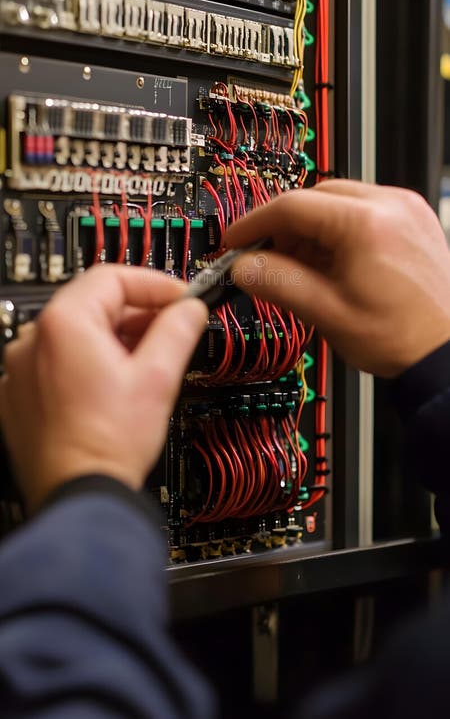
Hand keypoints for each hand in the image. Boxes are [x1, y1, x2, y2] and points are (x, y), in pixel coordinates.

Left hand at [0, 266, 206, 511]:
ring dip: (112, 338)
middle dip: (135, 312)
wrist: (79, 496)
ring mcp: (20, 370)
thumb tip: (190, 309)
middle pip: (92, 304)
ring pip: (74, 334)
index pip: (113, 277)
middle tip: (170, 328)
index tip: (180, 299)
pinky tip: (112, 387)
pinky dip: (85, 364)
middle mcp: (32, 341)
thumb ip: (178, 330)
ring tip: (145, 362)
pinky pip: (55, 364)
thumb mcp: (158, 377)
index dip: (154, 285)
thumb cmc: (109, 443)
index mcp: (64, 324)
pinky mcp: (18, 396)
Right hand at [226, 180, 449, 376]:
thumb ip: (277, 284)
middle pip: (315, 198)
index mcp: (366, 223)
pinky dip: (338, 231)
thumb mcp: (327, 313)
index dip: (254, 224)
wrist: (447, 354)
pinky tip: (329, 263)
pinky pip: (363, 212)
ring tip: (300, 270)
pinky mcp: (414, 221)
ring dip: (310, 230)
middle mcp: (390, 205)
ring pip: (337, 202)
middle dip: (283, 227)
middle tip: (262, 258)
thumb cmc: (403, 337)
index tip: (235, 241)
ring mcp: (406, 210)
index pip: (292, 206)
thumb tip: (243, 266)